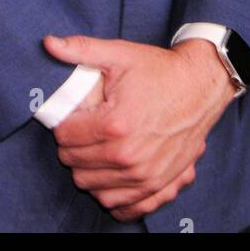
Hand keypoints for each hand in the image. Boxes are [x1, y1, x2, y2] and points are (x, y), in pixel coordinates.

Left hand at [43, 33, 236, 221]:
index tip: (72, 115)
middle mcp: (128, 156)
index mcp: (114, 124)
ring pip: (91, 187)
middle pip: (74, 163)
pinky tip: (110, 173)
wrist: (201, 86)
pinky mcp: (159, 186)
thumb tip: (48, 43)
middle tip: (83, 129)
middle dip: (72, 145)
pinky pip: (121, 206)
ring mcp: (144, 176)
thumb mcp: (119, 54)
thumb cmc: (160, 70)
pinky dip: (111, 193)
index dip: (63, 122)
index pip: (64, 136)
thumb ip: (81, 50)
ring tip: (95, 147)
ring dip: (87, 169)